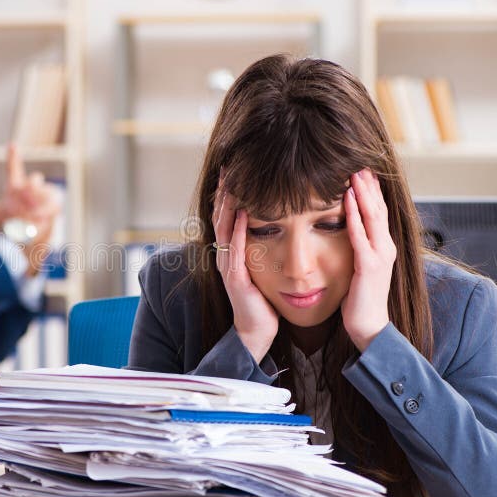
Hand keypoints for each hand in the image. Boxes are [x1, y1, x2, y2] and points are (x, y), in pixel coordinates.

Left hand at [0, 145, 60, 274]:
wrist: (26, 242)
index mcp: (14, 188)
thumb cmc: (10, 227)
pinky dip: (45, 211)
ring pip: (47, 191)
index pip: (13, 169)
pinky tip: (38, 218)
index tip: (12, 145)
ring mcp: (43, 197)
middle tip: (26, 196)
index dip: (13, 157)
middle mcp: (29, 189)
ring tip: (31, 214)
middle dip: (32, 186)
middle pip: (35, 179)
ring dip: (39, 202)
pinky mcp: (54, 206)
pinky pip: (53, 205)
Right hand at [213, 178, 279, 362]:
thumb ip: (262, 246)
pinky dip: (238, 230)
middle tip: (228, 165)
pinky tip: (243, 214)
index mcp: (232, 250)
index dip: (229, 191)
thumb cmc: (263, 300)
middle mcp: (225, 254)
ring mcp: (227, 265)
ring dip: (227, 204)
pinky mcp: (234, 278)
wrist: (257, 331)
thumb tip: (275, 223)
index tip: (235, 168)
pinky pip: (235, 249)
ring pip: (224, 228)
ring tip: (230, 182)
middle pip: (220, 214)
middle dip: (224, 190)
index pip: (227, 214)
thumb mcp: (262, 267)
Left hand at [340, 168, 395, 351]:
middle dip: (370, 186)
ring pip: (373, 218)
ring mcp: (379, 256)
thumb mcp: (362, 269)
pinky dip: (354, 216)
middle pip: (379, 209)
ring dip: (363, 194)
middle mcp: (386, 248)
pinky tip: (347, 201)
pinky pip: (360, 236)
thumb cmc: (361, 300)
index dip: (373, 193)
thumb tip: (350, 236)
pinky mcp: (368, 266)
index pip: (379, 214)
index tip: (364, 173)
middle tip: (360, 164)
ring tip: (355, 174)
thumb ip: (359, 250)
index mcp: (383, 248)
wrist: (369, 327)